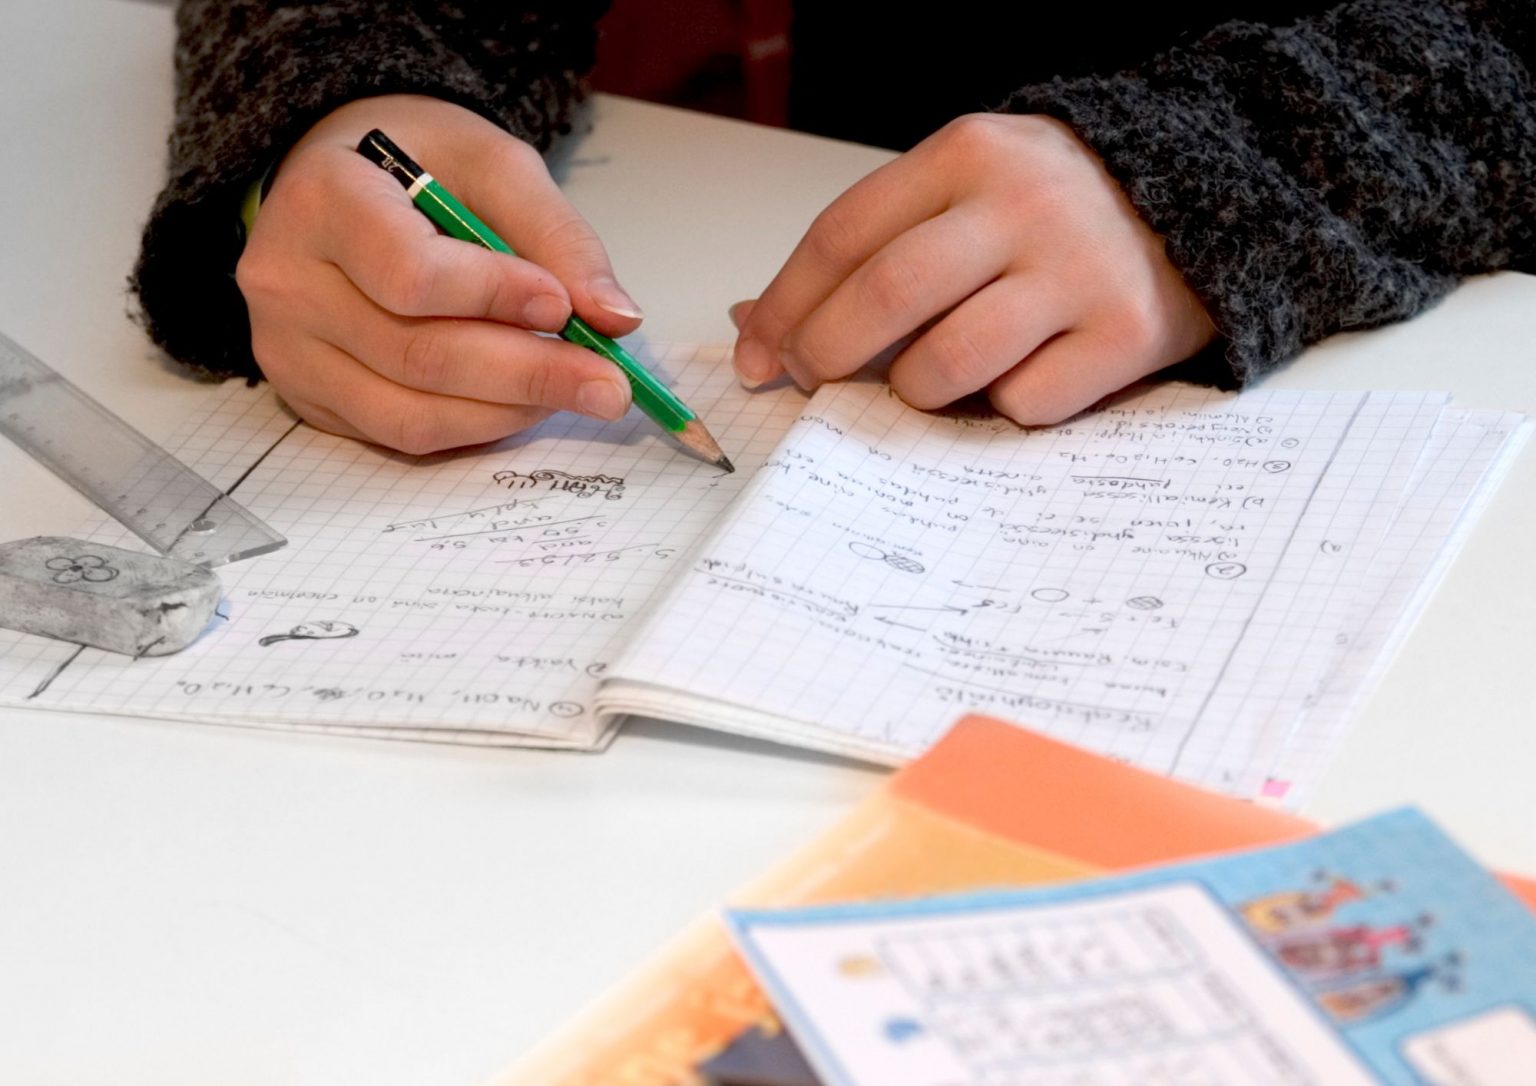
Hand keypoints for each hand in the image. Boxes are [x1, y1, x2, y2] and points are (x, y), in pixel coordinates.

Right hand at [236, 95, 642, 452]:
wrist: (342, 181)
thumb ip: (557, 236)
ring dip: (510, 412)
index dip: (495, 298)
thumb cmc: (418, 165)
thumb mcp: (495, 166)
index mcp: (323, 201)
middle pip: (418, 356)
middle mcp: (286, 281)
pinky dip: (476, 427)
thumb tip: (616, 317)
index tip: (563, 307)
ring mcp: (288, 349)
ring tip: (573, 390)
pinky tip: (520, 402)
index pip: (410, 274)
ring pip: (411, 413)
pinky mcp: (307, 396)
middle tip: (609, 385)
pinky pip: (400, 434)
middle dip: (529, 375)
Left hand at [731, 114, 1215, 423]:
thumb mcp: (962, 192)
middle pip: (886, 294)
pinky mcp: (1126, 335)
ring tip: (922, 383)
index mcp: (968, 155)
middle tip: (808, 381)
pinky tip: (1013, 379)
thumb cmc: (1052, 210)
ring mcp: (1079, 270)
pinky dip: (998, 408)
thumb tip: (755, 323)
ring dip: (912, 391)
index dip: (786, 303)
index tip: (757, 353)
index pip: (844, 234)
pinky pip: (1023, 403)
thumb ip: (870, 246)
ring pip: (947, 362)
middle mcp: (1023, 204)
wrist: (1208, 196)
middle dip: (824, 352)